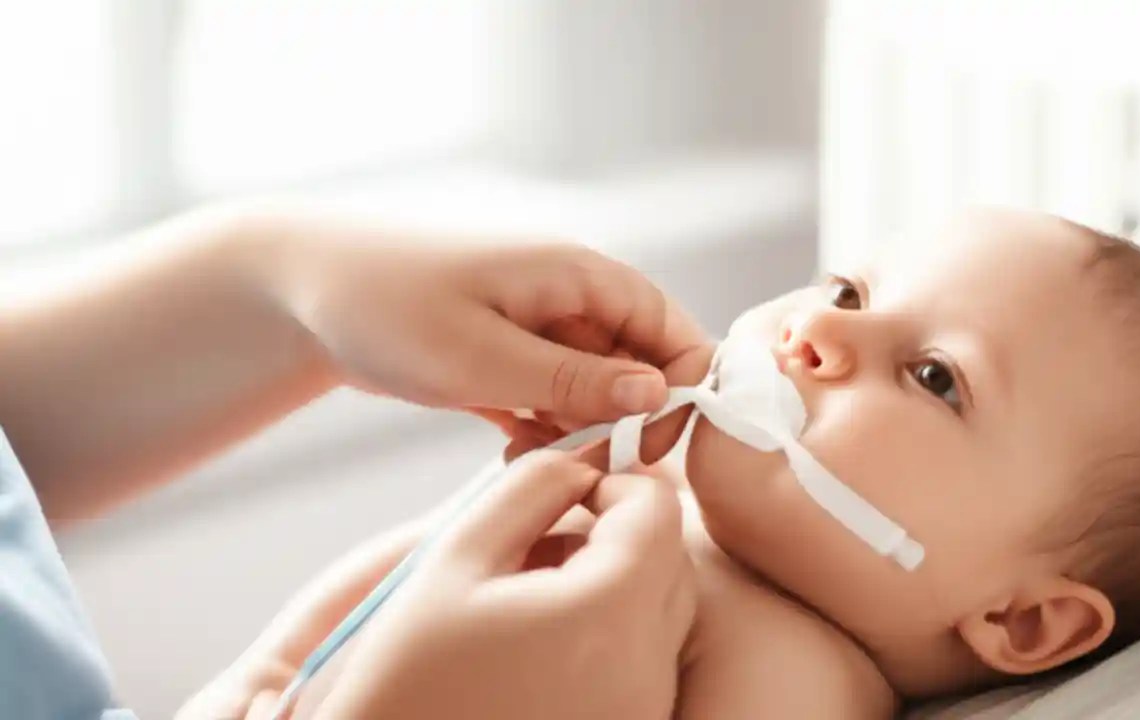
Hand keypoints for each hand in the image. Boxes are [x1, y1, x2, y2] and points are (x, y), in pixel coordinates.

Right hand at [181, 451, 694, 719]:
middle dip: (613, 533)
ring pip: (660, 610)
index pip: (658, 506)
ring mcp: (644, 709)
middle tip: (533, 545)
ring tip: (525, 598)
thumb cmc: (407, 680)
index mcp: (607, 616)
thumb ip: (529, 488)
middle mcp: (645, 670)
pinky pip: (645, 662)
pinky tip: (538, 647)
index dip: (612, 481)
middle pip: (668, 560)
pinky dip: (608, 635)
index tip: (559, 495)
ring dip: (610, 583)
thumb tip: (582, 458)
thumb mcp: (454, 561)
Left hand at [248, 208, 710, 424]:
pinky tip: (509, 450)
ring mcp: (538, 325)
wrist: (296, 289)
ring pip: (596, 389)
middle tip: (577, 466)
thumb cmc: (386, 306)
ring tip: (529, 459)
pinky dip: (543, 428)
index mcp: (578, 275)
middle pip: (639, 365)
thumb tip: (657, 395)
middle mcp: (569, 296)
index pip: (673, 330)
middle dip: (621, 422)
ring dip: (578, 432)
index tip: (642, 446)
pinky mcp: (508, 353)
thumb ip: (572, 380)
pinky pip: (553, 397)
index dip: (677, 391)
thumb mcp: (481, 356)